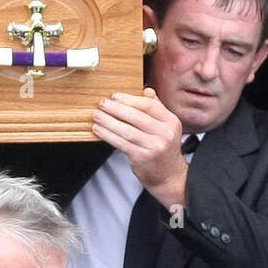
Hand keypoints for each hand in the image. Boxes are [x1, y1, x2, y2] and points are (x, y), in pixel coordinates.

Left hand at [92, 87, 186, 210]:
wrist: (169, 176)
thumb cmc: (164, 149)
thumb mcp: (167, 127)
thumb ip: (157, 108)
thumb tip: (146, 91)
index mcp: (171, 122)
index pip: (149, 105)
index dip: (130, 99)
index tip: (115, 96)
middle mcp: (165, 133)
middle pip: (137, 116)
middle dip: (116, 108)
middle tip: (102, 103)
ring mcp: (154, 146)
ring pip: (127, 130)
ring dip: (108, 121)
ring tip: (96, 116)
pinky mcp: (142, 157)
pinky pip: (121, 143)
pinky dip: (108, 135)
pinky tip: (98, 130)